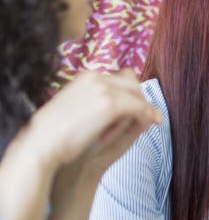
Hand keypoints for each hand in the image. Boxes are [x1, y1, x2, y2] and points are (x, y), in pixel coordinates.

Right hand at [25, 69, 160, 178]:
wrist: (43, 142)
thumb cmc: (55, 131)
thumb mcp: (76, 108)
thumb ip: (96, 102)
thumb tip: (116, 104)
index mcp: (86, 77)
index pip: (120, 77)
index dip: (132, 92)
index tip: (140, 105)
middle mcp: (96, 77)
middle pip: (132, 83)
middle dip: (142, 98)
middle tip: (152, 114)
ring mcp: (103, 89)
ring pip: (137, 94)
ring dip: (147, 107)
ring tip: (155, 119)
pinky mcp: (111, 103)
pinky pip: (139, 106)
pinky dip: (149, 114)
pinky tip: (153, 122)